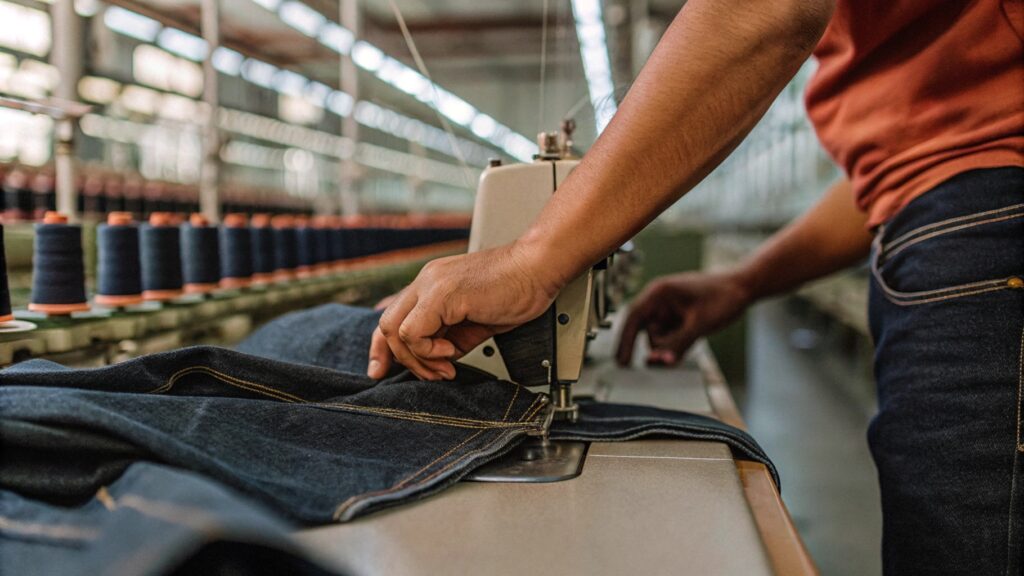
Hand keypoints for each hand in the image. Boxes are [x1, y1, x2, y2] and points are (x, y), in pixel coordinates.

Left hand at [368, 243, 561, 379]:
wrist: (537, 268)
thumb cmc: (517, 289)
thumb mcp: (476, 320)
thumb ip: (452, 337)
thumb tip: (438, 360)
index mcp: (431, 285)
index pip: (392, 317)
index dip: (382, 347)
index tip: (382, 370)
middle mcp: (426, 281)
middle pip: (386, 325)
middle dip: (398, 359)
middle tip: (429, 375)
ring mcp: (431, 285)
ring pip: (395, 330)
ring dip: (418, 359)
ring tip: (446, 365)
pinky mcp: (441, 294)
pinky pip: (414, 332)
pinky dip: (428, 351)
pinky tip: (451, 352)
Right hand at [616, 270, 752, 366]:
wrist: (744, 287)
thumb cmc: (723, 296)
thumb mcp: (699, 323)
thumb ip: (678, 344)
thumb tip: (661, 361)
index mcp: (659, 293)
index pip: (633, 318)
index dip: (624, 341)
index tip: (621, 362)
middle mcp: (660, 301)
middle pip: (646, 332)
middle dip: (657, 347)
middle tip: (667, 360)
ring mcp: (669, 311)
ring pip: (659, 338)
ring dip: (670, 347)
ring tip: (693, 337)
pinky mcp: (678, 320)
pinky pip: (671, 339)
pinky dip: (678, 345)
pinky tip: (693, 339)